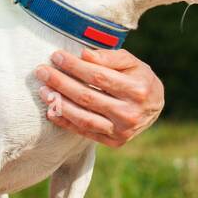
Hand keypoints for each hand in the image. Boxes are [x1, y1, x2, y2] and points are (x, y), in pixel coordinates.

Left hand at [34, 46, 163, 146]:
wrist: (155, 107)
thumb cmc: (139, 78)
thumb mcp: (132, 63)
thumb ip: (110, 57)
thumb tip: (84, 55)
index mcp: (137, 90)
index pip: (99, 77)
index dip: (75, 67)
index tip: (57, 56)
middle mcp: (130, 113)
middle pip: (87, 97)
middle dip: (61, 82)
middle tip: (42, 71)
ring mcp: (122, 131)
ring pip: (84, 118)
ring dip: (59, 104)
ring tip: (42, 90)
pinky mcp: (115, 142)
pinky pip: (85, 132)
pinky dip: (66, 122)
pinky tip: (51, 110)